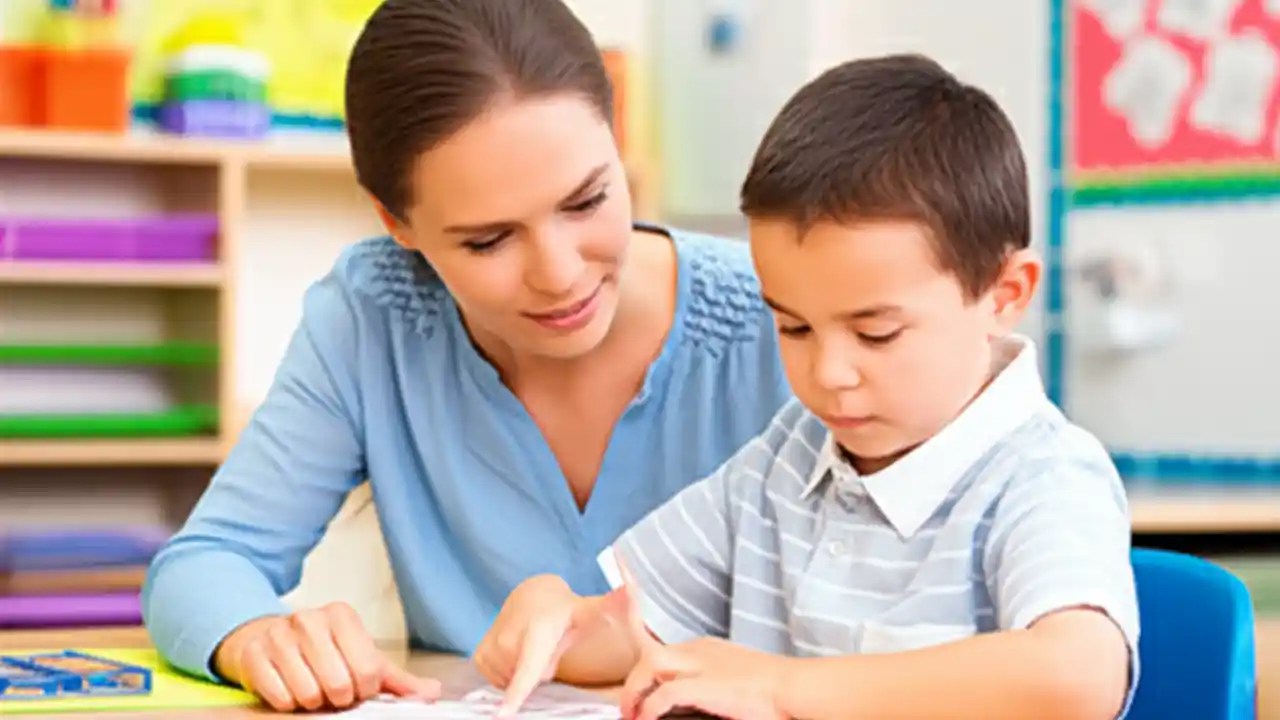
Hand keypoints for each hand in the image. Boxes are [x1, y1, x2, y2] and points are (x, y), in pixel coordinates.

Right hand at [213, 602, 440, 711]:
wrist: (269, 640)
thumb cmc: (322, 653)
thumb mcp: (361, 659)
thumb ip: (396, 680)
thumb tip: (431, 693)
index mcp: (342, 616)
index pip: (368, 670)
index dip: (364, 689)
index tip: (357, 686)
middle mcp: (309, 619)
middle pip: (338, 685)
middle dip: (337, 698)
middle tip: (332, 691)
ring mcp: (278, 635)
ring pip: (307, 694)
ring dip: (312, 702)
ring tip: (311, 689)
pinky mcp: (253, 655)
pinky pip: (279, 698)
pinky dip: (287, 703)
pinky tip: (288, 689)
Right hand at [474, 575, 623, 716]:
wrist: (532, 596)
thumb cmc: (562, 611)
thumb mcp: (588, 611)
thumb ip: (612, 605)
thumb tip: (631, 590)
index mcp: (538, 633)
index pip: (527, 670)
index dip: (516, 695)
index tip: (502, 717)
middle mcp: (509, 639)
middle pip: (525, 682)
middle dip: (540, 673)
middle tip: (547, 650)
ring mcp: (491, 646)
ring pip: (509, 683)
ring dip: (523, 673)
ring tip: (531, 648)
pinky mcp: (479, 653)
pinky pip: (495, 680)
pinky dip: (508, 674)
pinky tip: (517, 653)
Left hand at [621, 638, 790, 719]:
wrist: (797, 690)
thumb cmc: (777, 691)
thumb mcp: (738, 678)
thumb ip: (715, 684)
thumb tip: (702, 700)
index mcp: (708, 649)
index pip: (666, 649)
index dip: (644, 660)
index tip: (635, 686)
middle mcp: (701, 650)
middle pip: (651, 655)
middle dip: (635, 682)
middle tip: (630, 710)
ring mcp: (702, 665)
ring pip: (650, 664)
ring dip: (636, 690)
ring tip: (633, 716)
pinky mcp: (704, 684)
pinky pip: (663, 694)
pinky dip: (650, 708)